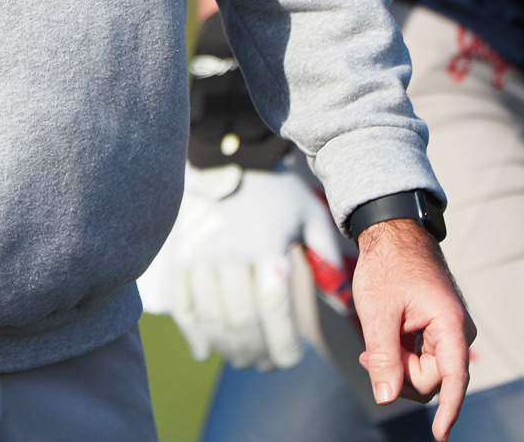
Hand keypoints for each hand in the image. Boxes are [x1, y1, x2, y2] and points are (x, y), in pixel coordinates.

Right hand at [138, 163, 346, 370]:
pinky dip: (193, 334)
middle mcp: (230, 252)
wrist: (230, 158)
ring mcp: (201, 255)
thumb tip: (342, 301)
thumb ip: (325, 256)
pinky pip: (183, 305)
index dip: (282, 343)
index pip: (274, 308)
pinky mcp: (180, 257)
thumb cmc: (276, 193)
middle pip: (242, 320)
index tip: (290, 360)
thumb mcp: (308, 214)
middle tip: (267, 365)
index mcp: (266, 244)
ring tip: (244, 359)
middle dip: (257, 351)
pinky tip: (206, 351)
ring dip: (228, 348)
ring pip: (212, 318)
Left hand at [350, 219, 474, 439]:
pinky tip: (381, 346)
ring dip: (398, 365)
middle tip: (369, 357)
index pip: (454, 378)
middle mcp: (458, 331)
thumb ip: (384, 357)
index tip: (440, 437)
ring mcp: (450, 331)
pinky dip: (401, 357)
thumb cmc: (387, 266)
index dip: (448, 410)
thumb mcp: (378, 313)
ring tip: (372, 348)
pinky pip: (423, 358)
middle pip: (432, 380)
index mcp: (450, 325)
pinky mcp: (440, 330)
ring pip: (425, 371)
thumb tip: (387, 398)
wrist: (394, 232)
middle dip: (400, 375)